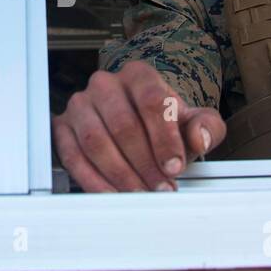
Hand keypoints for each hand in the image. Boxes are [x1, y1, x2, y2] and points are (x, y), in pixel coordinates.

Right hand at [52, 60, 225, 192]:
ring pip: (95, 141)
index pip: (151, 100)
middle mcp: (105, 83)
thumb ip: (207, 127)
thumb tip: (200, 138)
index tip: (175, 166)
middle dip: (144, 162)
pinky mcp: (62, 127)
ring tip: (140, 194)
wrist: (136, 125)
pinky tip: (112, 195)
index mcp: (139, 75)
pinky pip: (72, 156)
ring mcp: (80, 105)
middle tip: (160, 188)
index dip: (164, 137)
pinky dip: (92, 180)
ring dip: (120, 174)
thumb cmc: (164, 124)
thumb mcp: (193, 122)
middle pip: (122, 124)